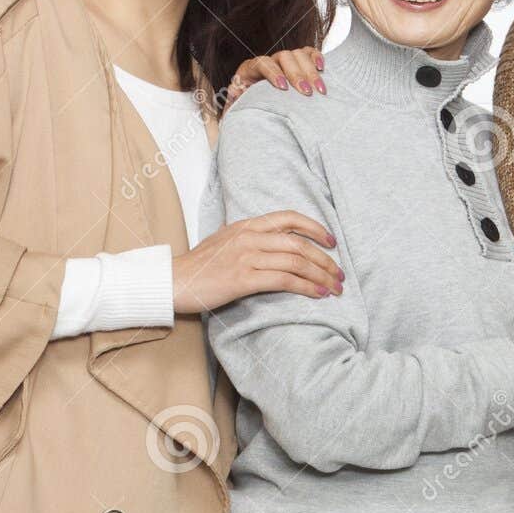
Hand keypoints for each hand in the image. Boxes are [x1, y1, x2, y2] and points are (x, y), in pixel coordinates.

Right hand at [173, 210, 343, 312]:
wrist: (173, 281)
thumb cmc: (200, 265)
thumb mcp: (226, 241)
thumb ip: (251, 237)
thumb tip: (277, 242)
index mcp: (247, 225)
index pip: (289, 218)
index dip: (315, 228)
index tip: (332, 241)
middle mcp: (250, 237)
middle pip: (299, 244)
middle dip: (326, 259)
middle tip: (341, 273)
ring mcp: (247, 257)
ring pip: (296, 262)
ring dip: (321, 275)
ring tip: (336, 287)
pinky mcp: (243, 279)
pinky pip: (284, 280)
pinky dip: (306, 287)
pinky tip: (318, 294)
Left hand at [228, 49, 324, 105]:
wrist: (256, 111)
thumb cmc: (247, 110)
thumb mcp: (237, 108)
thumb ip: (236, 102)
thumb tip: (237, 94)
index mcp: (249, 70)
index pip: (262, 63)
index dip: (273, 73)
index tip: (283, 88)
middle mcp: (268, 61)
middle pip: (284, 57)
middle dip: (297, 75)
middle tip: (307, 92)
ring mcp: (284, 60)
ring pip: (298, 54)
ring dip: (310, 71)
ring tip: (319, 89)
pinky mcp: (298, 62)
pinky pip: (309, 53)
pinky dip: (317, 58)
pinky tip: (322, 69)